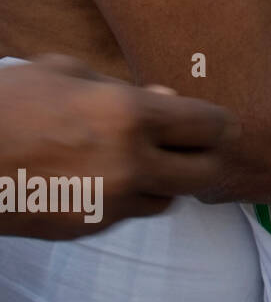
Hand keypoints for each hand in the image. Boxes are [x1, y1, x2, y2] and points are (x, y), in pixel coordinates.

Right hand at [0, 55, 235, 238]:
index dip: (219, 123)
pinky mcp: (89, 227)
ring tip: (144, 160)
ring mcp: (109, 201)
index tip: (216, 122)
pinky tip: (105, 177)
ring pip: (170, 199)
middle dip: (207, 158)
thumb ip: (125, 87)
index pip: (211, 126)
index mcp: (128, 115)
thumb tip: (170, 98)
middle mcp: (128, 162)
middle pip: (207, 172)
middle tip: (196, 147)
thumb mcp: (64, 73)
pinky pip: (129, 213)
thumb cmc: (7, 103)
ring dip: (167, 181)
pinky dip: (130, 197)